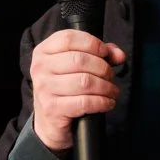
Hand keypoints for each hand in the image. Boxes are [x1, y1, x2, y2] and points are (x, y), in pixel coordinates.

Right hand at [30, 29, 126, 151]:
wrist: (49, 121)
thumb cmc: (65, 88)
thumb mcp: (77, 66)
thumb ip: (99, 54)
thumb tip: (119, 55)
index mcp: (43, 51)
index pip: (69, 38)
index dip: (93, 44)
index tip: (106, 53)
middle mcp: (40, 68)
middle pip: (80, 60)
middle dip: (103, 68)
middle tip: (111, 77)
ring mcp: (44, 89)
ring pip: (85, 82)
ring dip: (106, 87)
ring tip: (112, 91)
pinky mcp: (52, 109)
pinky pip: (84, 102)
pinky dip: (102, 102)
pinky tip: (107, 103)